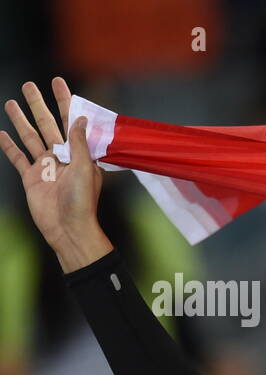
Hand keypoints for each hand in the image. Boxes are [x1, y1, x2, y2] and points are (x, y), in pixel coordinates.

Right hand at [1, 77, 110, 270]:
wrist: (67, 228)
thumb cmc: (82, 201)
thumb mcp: (84, 167)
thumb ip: (80, 143)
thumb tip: (80, 118)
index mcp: (79, 154)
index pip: (70, 121)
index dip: (65, 101)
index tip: (58, 82)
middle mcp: (62, 157)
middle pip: (47, 124)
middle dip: (38, 105)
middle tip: (28, 85)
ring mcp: (45, 166)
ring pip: (30, 137)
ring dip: (21, 120)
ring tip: (10, 102)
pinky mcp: (31, 178)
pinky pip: (18, 158)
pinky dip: (9, 146)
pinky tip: (2, 133)